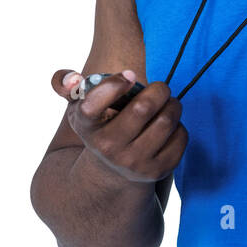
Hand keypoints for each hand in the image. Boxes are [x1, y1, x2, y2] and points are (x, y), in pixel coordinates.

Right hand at [51, 68, 188, 182]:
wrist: (113, 170)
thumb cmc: (101, 127)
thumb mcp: (80, 107)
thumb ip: (66, 85)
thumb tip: (71, 77)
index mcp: (87, 126)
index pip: (93, 105)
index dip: (113, 85)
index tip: (129, 75)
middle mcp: (108, 147)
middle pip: (143, 108)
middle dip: (159, 90)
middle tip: (161, 89)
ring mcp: (133, 162)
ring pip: (166, 121)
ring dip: (173, 105)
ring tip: (169, 104)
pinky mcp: (157, 171)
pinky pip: (180, 137)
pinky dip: (179, 126)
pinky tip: (169, 127)